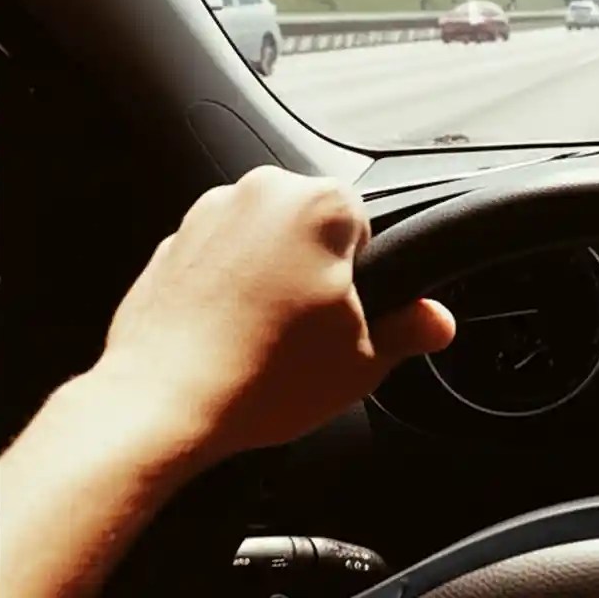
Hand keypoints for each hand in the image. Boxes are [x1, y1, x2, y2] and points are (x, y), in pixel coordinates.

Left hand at [88, 165, 454, 457]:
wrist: (162, 406)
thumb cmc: (262, 378)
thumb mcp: (363, 362)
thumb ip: (411, 330)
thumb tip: (437, 320)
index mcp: (318, 205)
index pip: (368, 222)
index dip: (366, 273)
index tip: (350, 312)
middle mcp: (260, 193)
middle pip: (315, 226)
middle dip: (318, 269)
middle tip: (311, 331)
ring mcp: (207, 215)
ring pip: (267, 240)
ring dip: (274, 276)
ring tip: (268, 340)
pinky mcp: (170, 245)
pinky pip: (221, 259)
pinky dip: (230, 289)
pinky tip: (232, 338)